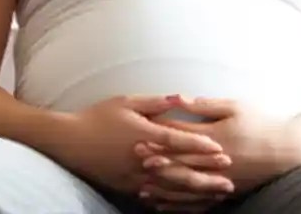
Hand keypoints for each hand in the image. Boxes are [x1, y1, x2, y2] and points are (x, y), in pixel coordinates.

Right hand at [52, 96, 233, 198]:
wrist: (70, 142)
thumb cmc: (98, 117)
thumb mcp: (126, 102)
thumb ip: (156, 102)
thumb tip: (181, 97)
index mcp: (143, 135)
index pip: (178, 142)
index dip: (201, 146)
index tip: (221, 150)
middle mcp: (142, 159)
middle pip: (180, 170)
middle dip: (207, 174)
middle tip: (229, 177)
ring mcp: (136, 177)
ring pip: (173, 188)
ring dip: (197, 192)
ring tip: (218, 193)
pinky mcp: (130, 188)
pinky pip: (159, 198)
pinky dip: (178, 202)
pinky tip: (192, 203)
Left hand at [138, 96, 300, 205]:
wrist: (289, 151)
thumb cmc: (262, 123)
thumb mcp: (235, 106)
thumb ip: (204, 104)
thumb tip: (178, 97)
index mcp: (216, 137)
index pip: (181, 138)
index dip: (159, 137)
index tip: (139, 136)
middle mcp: (216, 161)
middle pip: (180, 163)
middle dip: (157, 162)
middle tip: (135, 161)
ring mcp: (221, 179)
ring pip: (187, 187)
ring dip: (164, 188)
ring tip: (143, 188)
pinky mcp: (227, 191)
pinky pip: (200, 202)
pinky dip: (181, 206)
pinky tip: (164, 206)